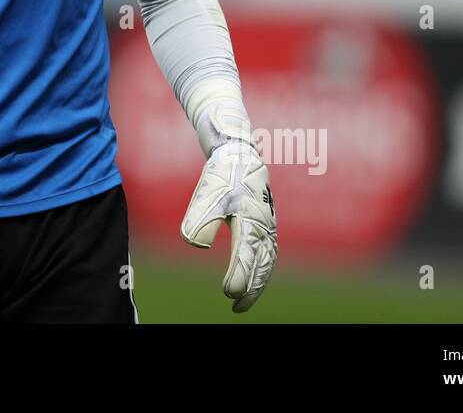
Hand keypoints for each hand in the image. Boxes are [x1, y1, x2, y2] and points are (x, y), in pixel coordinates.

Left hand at [180, 139, 277, 312]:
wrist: (239, 153)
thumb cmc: (223, 174)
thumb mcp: (208, 193)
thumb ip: (200, 218)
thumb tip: (195, 244)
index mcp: (251, 221)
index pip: (246, 256)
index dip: (238, 277)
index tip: (227, 293)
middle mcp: (263, 227)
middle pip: (260, 266)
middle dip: (250, 289)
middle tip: (237, 307)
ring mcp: (267, 226)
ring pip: (266, 262)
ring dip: (257, 282)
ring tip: (243, 299)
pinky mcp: (265, 224)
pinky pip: (267, 253)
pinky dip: (261, 269)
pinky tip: (253, 276)